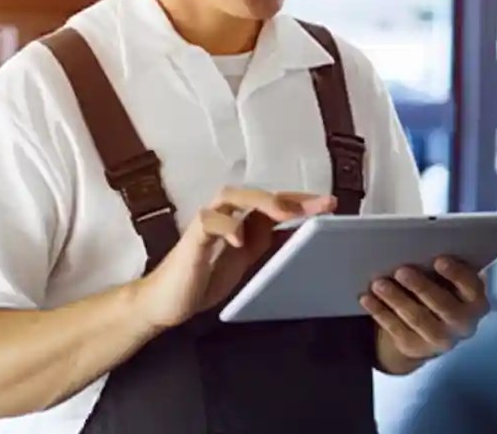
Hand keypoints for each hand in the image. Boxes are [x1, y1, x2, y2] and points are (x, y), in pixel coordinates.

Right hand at [136, 187, 336, 328]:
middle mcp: (225, 215)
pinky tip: (239, 238)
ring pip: (232, 196)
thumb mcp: (246, 262)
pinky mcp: (192, 238)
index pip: (274, 203)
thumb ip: (265, 245)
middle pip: (259, 194)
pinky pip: (208, 221)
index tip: (330, 205)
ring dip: (261, 201)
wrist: (166, 302)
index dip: (301, 202)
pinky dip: (226, 226)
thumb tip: (299, 234)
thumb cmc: (204, 279)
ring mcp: (207, 223)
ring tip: (285, 212)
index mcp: (241, 221)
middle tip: (321, 205)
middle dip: (291, 197)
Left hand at [361, 256, 489, 361]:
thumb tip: (418, 245)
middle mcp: (464, 324)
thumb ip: (441, 266)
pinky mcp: (417, 348)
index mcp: (475, 301)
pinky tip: (367, 299)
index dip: (457, 274)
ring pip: (418, 318)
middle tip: (401, 271)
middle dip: (422, 287)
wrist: (431, 327)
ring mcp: (441, 340)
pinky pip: (397, 330)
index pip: (472, 287)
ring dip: (396, 299)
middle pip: (444, 306)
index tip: (439, 260)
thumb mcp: (447, 279)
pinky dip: (380, 312)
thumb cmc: (440, 289)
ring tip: (379, 283)